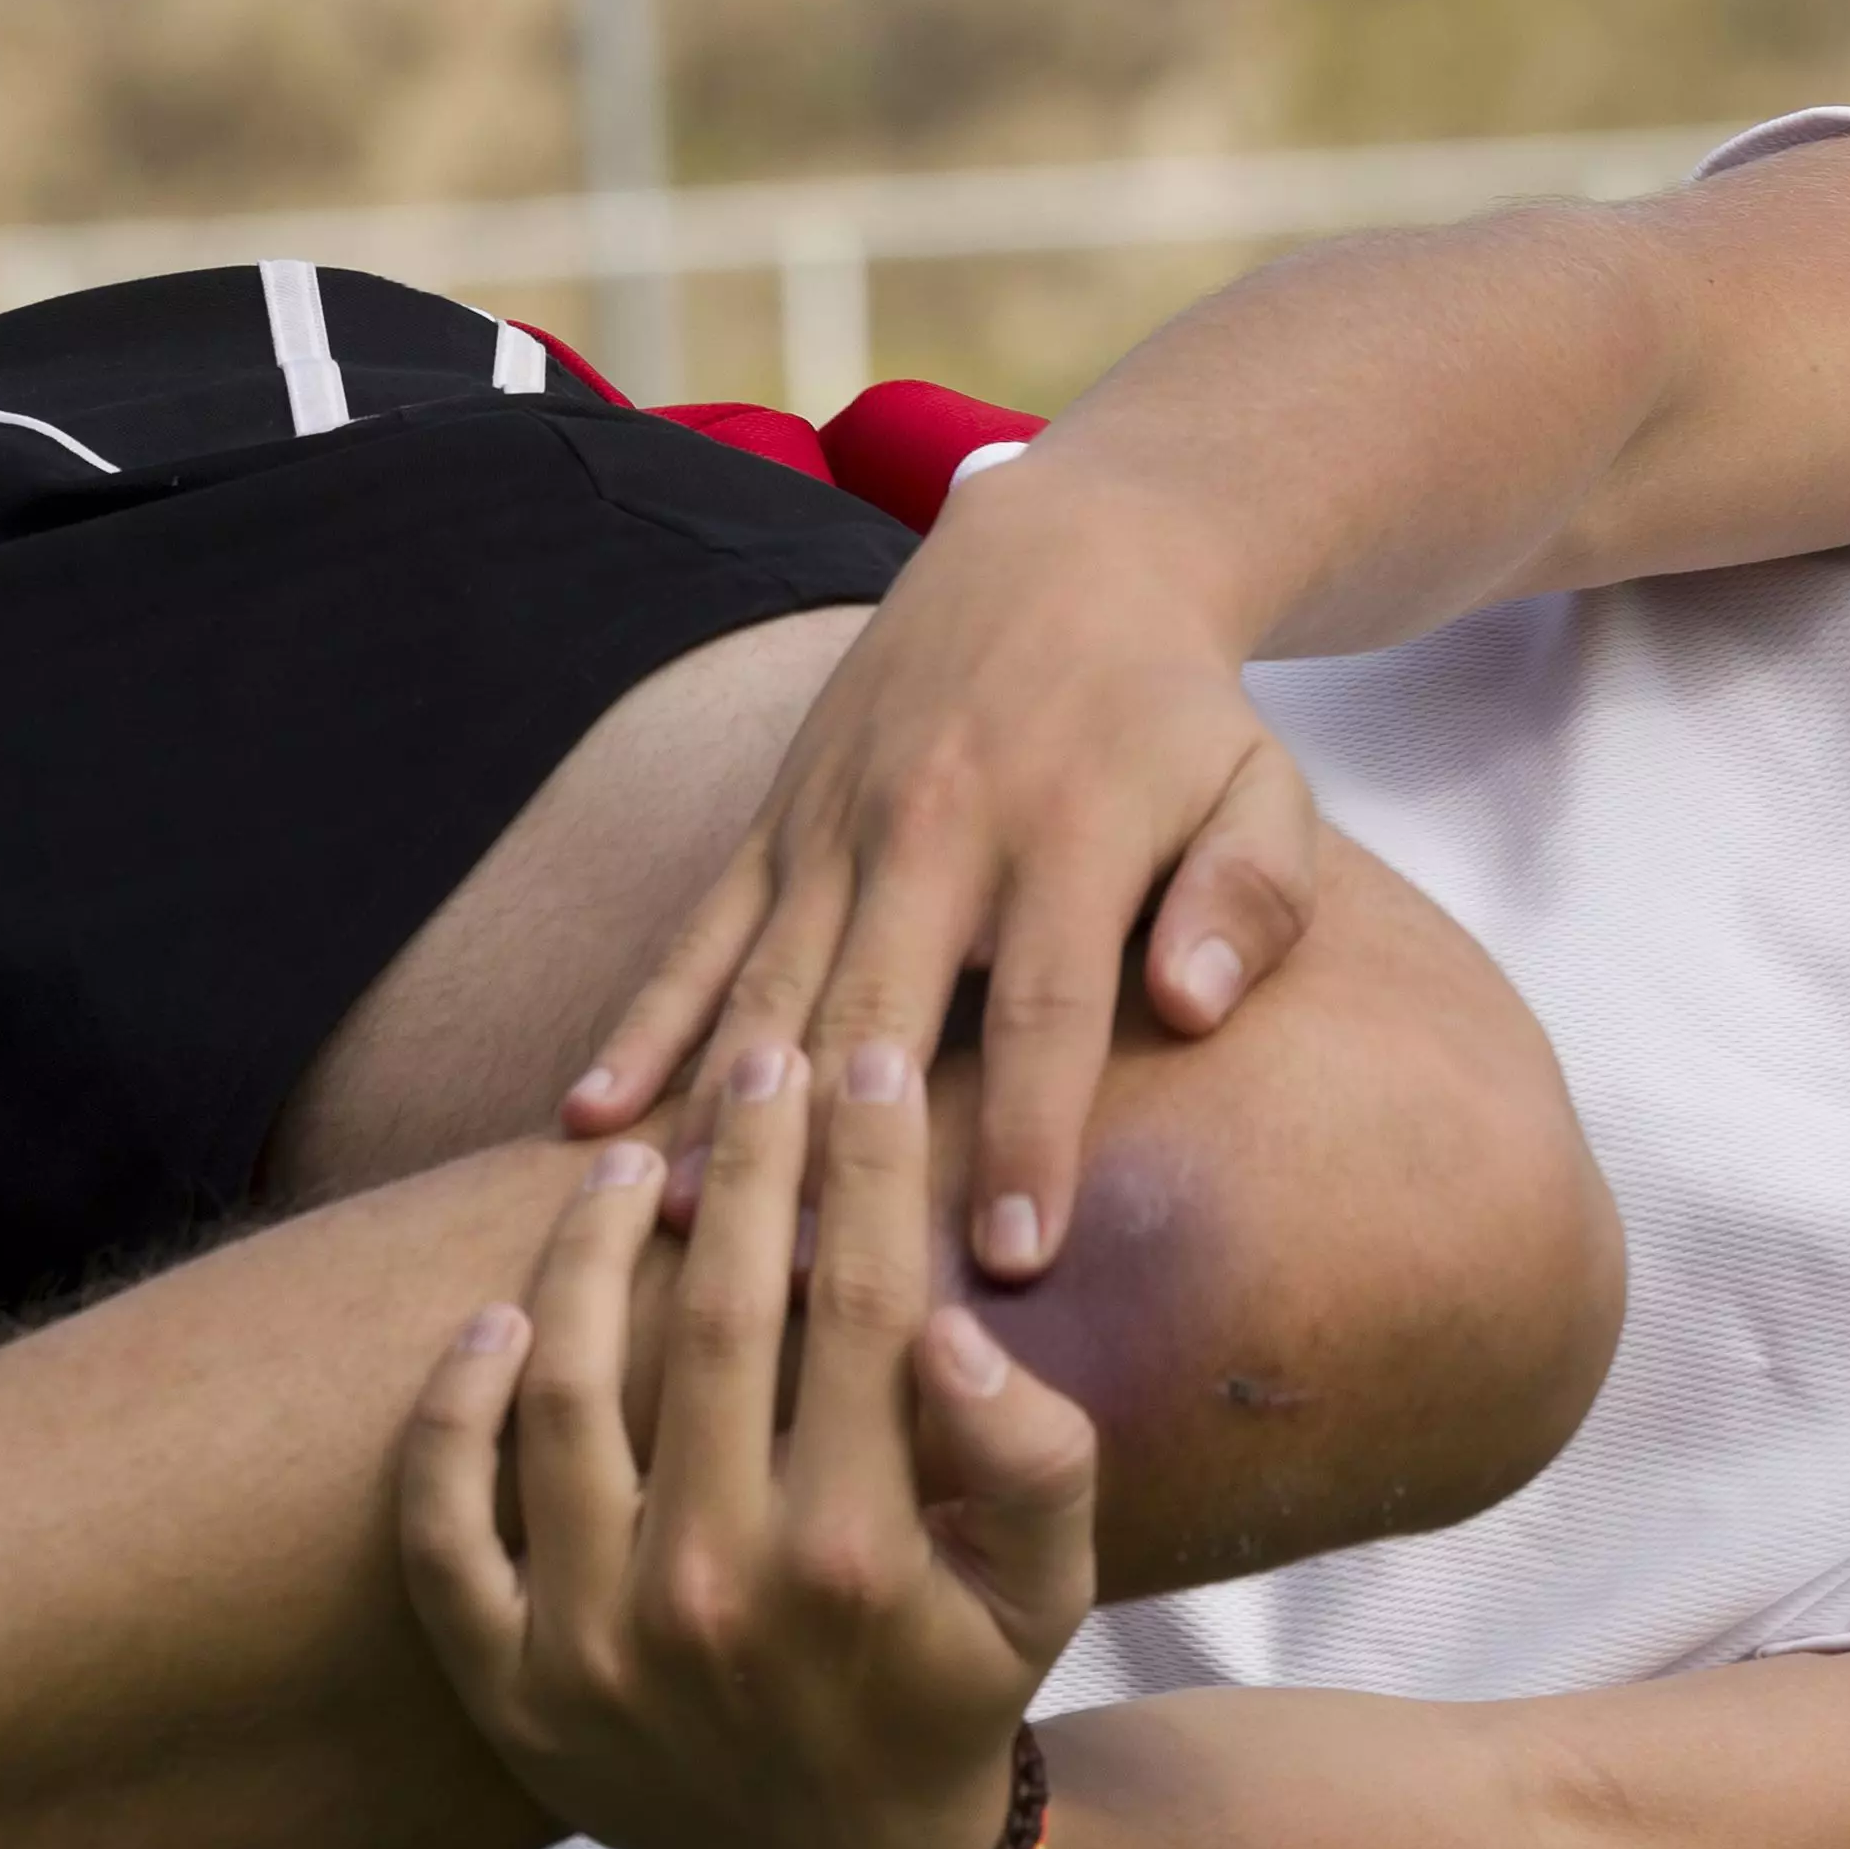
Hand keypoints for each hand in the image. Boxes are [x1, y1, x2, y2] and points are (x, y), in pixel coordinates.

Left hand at [401, 1039, 1100, 1848]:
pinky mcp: (506, 1679)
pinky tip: (491, 1326)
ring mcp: (592, 1640)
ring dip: (587, 1261)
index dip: (863, 1170)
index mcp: (856, 1555)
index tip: (861, 1067)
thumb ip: (1033, 1455)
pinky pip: (446, 1527)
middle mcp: (713, 1591)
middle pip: (712, 1323)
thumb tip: (942, 1321)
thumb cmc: (953, 1692)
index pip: (856, 1308)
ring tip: (625, 1168)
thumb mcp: (1054, 1588)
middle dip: (742, 1168)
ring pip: (564, 1398)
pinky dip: (452, 1418)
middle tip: (753, 1061)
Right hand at [562, 461, 1318, 1276]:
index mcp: (1069, 836)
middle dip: (849, 1156)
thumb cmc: (1180, 715)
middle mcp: (939, 833)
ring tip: (682, 1239)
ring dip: (726, 1114)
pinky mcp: (777, 824)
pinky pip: (701, 937)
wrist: (1066, 556)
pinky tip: (586, 1119)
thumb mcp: (1263, 786)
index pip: (1047, 1011)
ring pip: (770, 988)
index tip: (1015, 1260)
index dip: (1028, 1137)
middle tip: (817, 1292)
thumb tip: (1195, 1010)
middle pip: (879, 1015)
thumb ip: (1252, 895)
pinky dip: (643, 1027)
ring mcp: (839, 829)